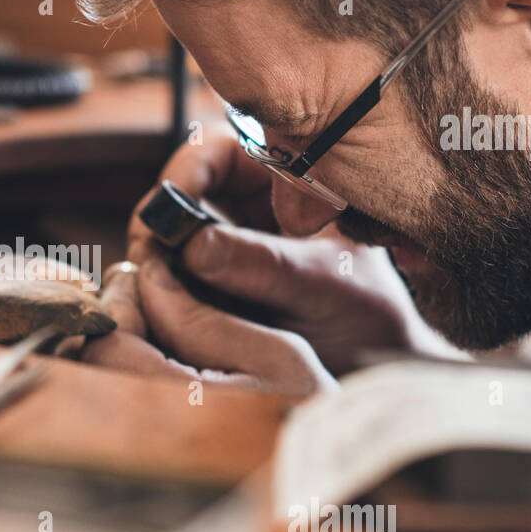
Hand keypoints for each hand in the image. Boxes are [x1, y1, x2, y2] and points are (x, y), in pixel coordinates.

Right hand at [81, 129, 455, 389]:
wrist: (379, 377)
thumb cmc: (371, 319)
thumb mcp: (324, 285)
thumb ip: (265, 264)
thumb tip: (195, 245)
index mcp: (283, 188)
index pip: (220, 154)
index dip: (187, 170)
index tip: (170, 205)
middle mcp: (247, 216)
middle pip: (181, 201)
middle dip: (160, 227)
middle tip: (150, 261)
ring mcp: (223, 260)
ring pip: (169, 247)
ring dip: (156, 269)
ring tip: (158, 298)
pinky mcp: (208, 302)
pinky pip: (171, 290)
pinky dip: (161, 301)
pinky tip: (166, 320)